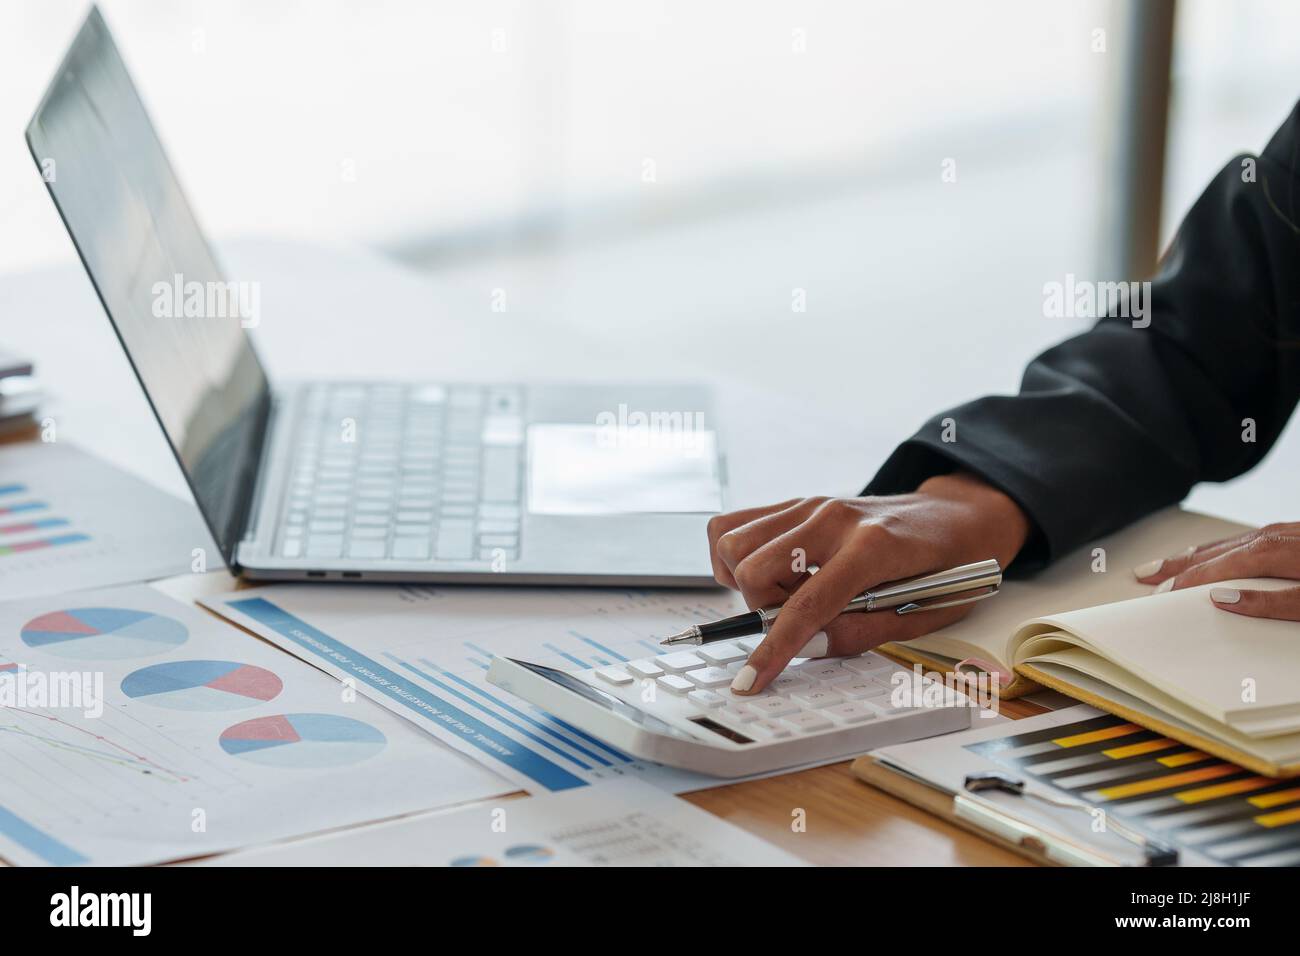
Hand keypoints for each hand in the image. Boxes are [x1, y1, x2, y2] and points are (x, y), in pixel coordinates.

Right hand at [706, 472, 1030, 693]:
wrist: (954, 516)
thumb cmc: (946, 566)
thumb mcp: (920, 613)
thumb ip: (859, 633)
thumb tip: (804, 648)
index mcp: (873, 546)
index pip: (808, 603)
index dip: (775, 648)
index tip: (751, 681)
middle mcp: (834, 518)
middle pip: (755, 569)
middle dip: (762, 608)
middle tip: (797, 617)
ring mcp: (811, 504)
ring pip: (733, 543)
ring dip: (747, 582)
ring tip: (785, 594)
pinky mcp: (797, 503)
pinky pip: (733, 525)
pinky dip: (736, 556)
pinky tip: (768, 573)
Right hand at [1133, 523, 1299, 620]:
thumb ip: (1272, 602)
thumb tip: (1223, 599)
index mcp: (1269, 552)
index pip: (1213, 570)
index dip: (1183, 583)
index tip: (1160, 594)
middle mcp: (1270, 537)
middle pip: (1212, 552)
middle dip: (1177, 564)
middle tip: (1146, 573)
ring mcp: (1282, 530)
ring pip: (1226, 543)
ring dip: (1196, 554)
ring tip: (1171, 562)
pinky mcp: (1293, 531)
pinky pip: (1244, 539)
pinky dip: (1220, 547)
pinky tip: (1219, 551)